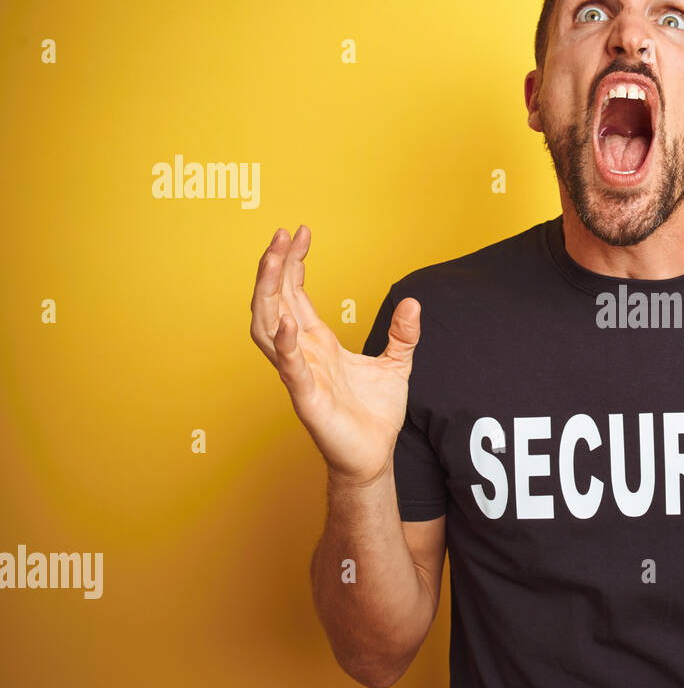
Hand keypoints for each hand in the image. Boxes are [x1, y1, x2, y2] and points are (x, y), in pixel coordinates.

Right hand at [249, 225, 421, 486]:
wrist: (376, 456)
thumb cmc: (375, 414)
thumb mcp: (397, 364)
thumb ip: (403, 334)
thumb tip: (414, 302)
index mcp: (318, 342)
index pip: (294, 292)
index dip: (293, 262)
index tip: (299, 231)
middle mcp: (302, 353)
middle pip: (274, 301)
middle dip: (273, 267)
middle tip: (281, 234)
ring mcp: (300, 374)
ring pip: (268, 328)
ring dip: (267, 294)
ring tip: (271, 261)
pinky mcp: (307, 398)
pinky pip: (289, 369)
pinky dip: (285, 345)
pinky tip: (289, 322)